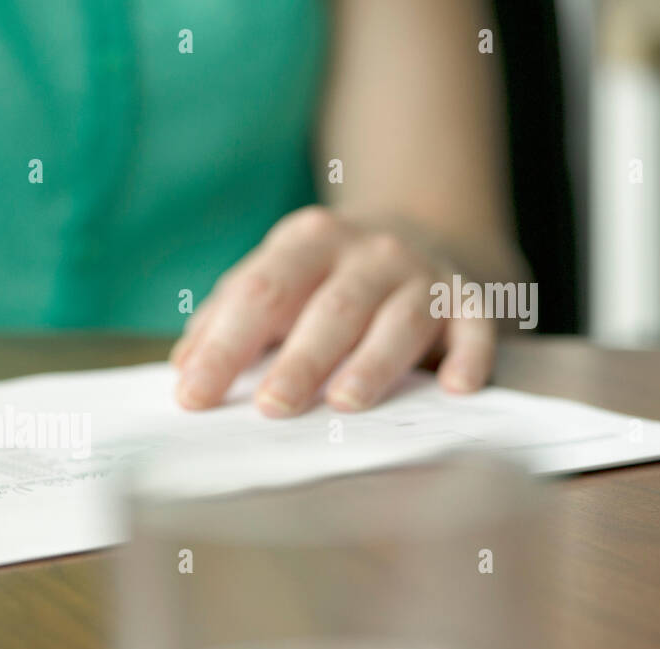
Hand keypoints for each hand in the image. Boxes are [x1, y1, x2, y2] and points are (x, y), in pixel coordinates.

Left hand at [170, 205, 495, 415]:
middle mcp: (367, 252)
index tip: (193, 395)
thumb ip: (228, 319)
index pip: (257, 294)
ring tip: (346, 402)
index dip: (223, 346)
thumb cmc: (327, 279)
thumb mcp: (276, 281)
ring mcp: (421, 275)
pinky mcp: (470, 300)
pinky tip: (455, 387)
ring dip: (372, 363)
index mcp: (306, 244)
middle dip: (298, 360)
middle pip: (328, 309)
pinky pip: (474, 328)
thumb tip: (184, 367)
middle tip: (271, 406)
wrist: (426, 231)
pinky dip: (468, 356)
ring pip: (397, 319)